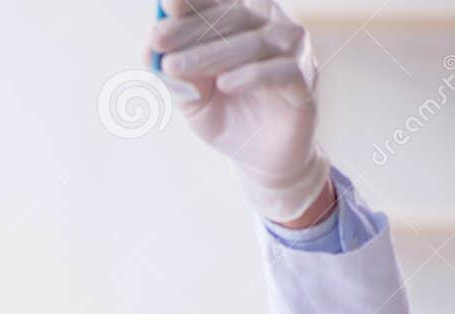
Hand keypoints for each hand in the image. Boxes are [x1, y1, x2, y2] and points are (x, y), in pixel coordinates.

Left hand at [152, 0, 331, 223]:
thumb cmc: (226, 114)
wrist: (259, 157)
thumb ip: (175, 71)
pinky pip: (281, 72)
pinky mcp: (305, 81)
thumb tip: (149, 48)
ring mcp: (294, 51)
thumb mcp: (191, 94)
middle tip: (156, 39)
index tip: (166, 5)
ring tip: (173, 67)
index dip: (193, 2)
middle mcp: (273, 26)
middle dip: (190, 28)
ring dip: (210, 53)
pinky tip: (225, 84)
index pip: (219, 3)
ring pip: (254, 43)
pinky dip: (252, 75)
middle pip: (233, 17)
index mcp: (246, 20)